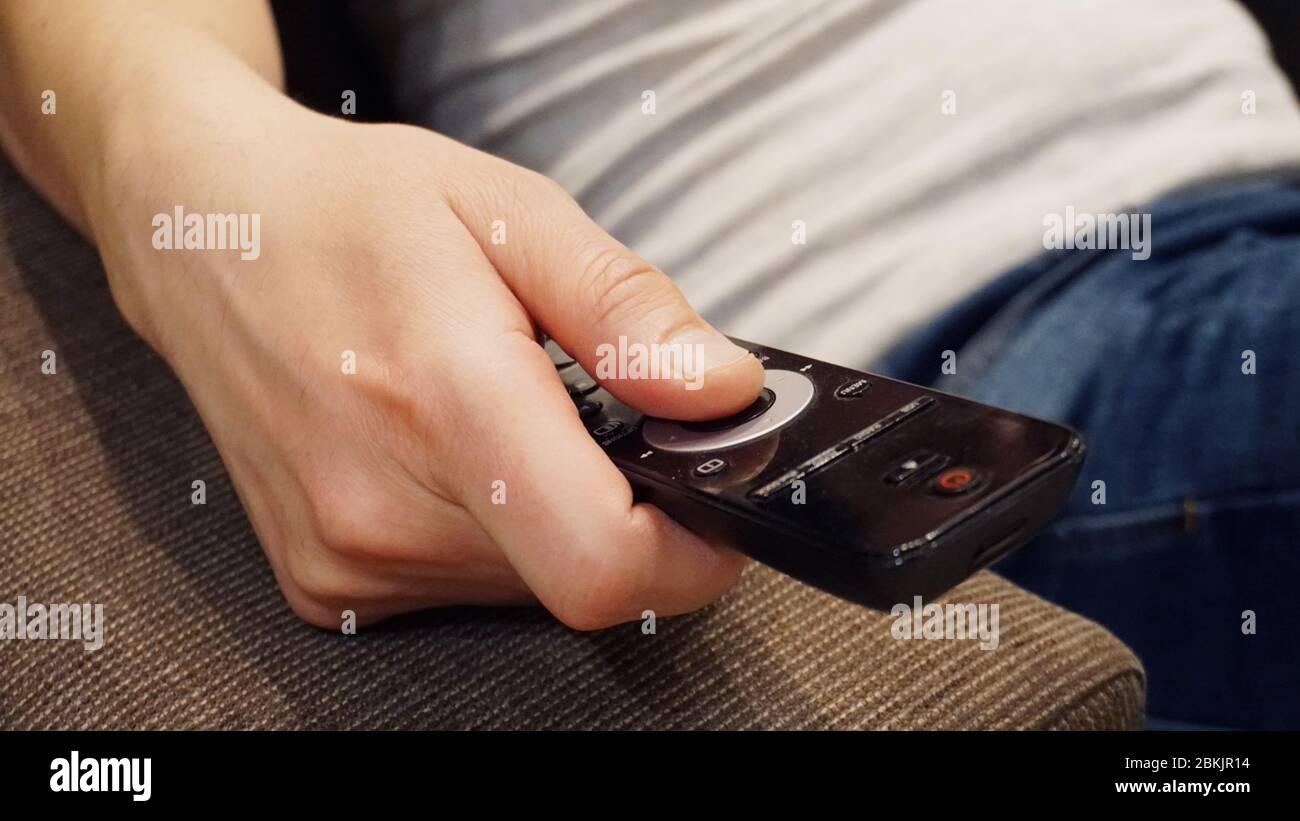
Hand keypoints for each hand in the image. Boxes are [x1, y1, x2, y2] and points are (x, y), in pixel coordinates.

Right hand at [87, 96, 764, 629]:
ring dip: (554, 522)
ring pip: (527, 588)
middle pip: (578, 581)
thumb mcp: (510, 213)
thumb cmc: (351, 210)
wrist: (205, 235)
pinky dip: (494, 536)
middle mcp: (380, 506)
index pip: (604, 564)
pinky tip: (457, 457)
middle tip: (603, 422)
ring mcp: (342, 557)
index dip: (693, 554)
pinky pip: (462, 588)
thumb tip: (723, 393)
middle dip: (628, 516)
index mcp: (443, 399)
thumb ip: (626, 312)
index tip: (717, 502)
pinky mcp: (322, 583)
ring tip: (511, 420)